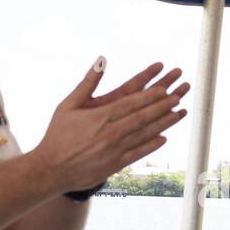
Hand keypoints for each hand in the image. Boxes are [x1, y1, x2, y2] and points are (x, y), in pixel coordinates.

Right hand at [35, 60, 187, 190]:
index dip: (151, 96)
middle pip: (143, 117)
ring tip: (178, 114)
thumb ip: (87, 83)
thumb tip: (101, 60)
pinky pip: (138, 153)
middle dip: (162, 106)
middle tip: (178, 97)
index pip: (131, 103)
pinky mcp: (116, 165)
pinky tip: (163, 138)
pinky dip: (152, 145)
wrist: (51, 169)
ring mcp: (115, 150)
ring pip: (145, 134)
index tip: (165, 89)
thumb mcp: (68, 105)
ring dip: (163, 123)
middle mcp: (111, 133)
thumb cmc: (57, 135)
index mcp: (100, 117)